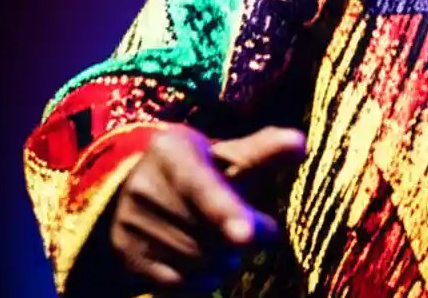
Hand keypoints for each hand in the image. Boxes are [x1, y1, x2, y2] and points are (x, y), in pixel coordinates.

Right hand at [106, 125, 305, 292]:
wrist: (135, 187)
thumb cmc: (199, 169)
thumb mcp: (227, 153)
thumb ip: (263, 151)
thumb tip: (300, 144)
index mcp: (172, 153)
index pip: (203, 188)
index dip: (226, 212)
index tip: (247, 236)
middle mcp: (144, 187)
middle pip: (207, 233)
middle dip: (240, 236)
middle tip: (253, 229)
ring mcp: (131, 224)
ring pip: (196, 262)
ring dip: (224, 260)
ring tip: (223, 240)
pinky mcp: (127, 256)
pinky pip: (178, 284)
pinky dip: (203, 279)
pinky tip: (206, 262)